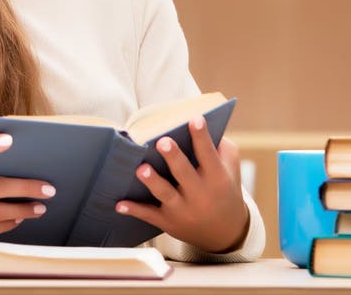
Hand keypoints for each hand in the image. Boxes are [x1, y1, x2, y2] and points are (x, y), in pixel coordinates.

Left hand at [115, 118, 249, 252]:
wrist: (225, 232)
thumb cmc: (224, 188)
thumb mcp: (231, 168)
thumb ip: (221, 147)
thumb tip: (199, 123)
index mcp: (217, 178)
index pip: (208, 154)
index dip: (202, 136)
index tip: (195, 119)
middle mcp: (200, 194)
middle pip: (184, 173)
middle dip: (173, 157)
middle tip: (162, 141)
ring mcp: (183, 210)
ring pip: (165, 194)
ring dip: (152, 182)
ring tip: (141, 169)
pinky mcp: (168, 221)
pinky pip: (149, 215)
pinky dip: (134, 210)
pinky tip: (119, 204)